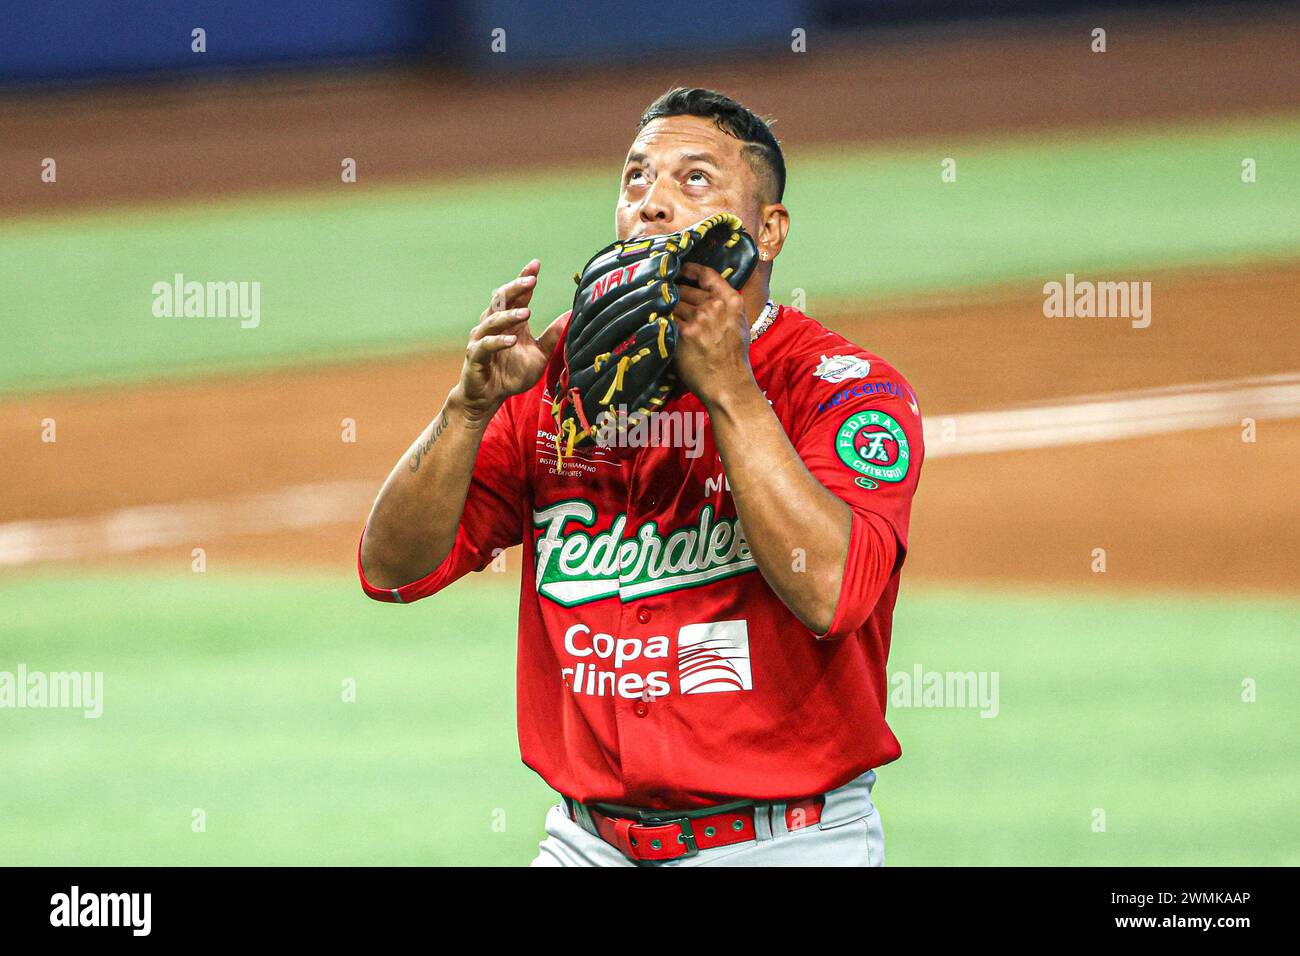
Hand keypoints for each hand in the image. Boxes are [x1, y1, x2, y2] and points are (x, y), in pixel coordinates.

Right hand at [457, 259, 567, 425]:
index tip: (536, 264)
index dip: (525, 279)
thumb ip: (552, 337)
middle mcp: (493, 325)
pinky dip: (497, 341)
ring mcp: (481, 339)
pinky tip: (511, 340)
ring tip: (526, 312)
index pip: (517, 295)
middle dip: (516, 288)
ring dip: (509, 315)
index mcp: (510, 322)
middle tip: (531, 281)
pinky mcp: (474, 356)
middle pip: (502, 300)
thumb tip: (571, 317)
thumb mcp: (540, 355)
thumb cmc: (512, 374)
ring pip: (493, 320)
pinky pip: (485, 345)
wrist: (488, 397)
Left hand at [673, 263, 756, 408]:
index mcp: (732, 301)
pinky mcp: (683, 332)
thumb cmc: (733, 358)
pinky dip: (660, 321)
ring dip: (667, 310)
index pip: (708, 274)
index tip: (680, 268)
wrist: (728, 384)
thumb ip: (725, 305)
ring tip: (663, 318)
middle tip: (667, 302)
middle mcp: (716, 306)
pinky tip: (657, 324)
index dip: (690, 269)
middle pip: (685, 289)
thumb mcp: (739, 324)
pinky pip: (665, 318)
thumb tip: (704, 292)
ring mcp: (699, 318)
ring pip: (673, 304)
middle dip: (675, 296)